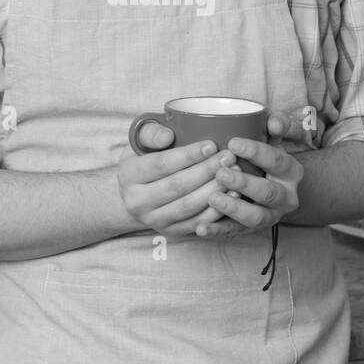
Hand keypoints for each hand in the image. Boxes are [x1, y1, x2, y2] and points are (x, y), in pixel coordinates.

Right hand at [116, 122, 236, 237]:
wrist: (138, 192)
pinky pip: (197, 222)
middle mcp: (137, 202)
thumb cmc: (146, 157)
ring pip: (189, 206)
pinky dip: (217, 210)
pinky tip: (234, 194)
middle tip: (229, 158)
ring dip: (215, 190)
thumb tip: (168, 136)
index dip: (188, 155)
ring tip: (235, 173)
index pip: (162, 164)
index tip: (212, 145)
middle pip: (177, 186)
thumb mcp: (140, 140)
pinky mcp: (171, 231)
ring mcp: (154, 220)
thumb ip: (151, 132)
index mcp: (128, 175)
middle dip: (207, 171)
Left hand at [195, 110, 306, 239]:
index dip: (255, 152)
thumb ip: (279, 125)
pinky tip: (200, 228)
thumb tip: (274, 122)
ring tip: (212, 198)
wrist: (276, 189)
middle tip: (221, 172)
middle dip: (244, 183)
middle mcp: (285, 197)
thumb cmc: (268, 158)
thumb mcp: (276, 139)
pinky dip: (217, 231)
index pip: (276, 161)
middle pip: (267, 193)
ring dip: (233, 209)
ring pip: (255, 217)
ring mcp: (269, 216)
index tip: (233, 143)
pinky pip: (235, 232)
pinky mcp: (251, 229)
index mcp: (291, 172)